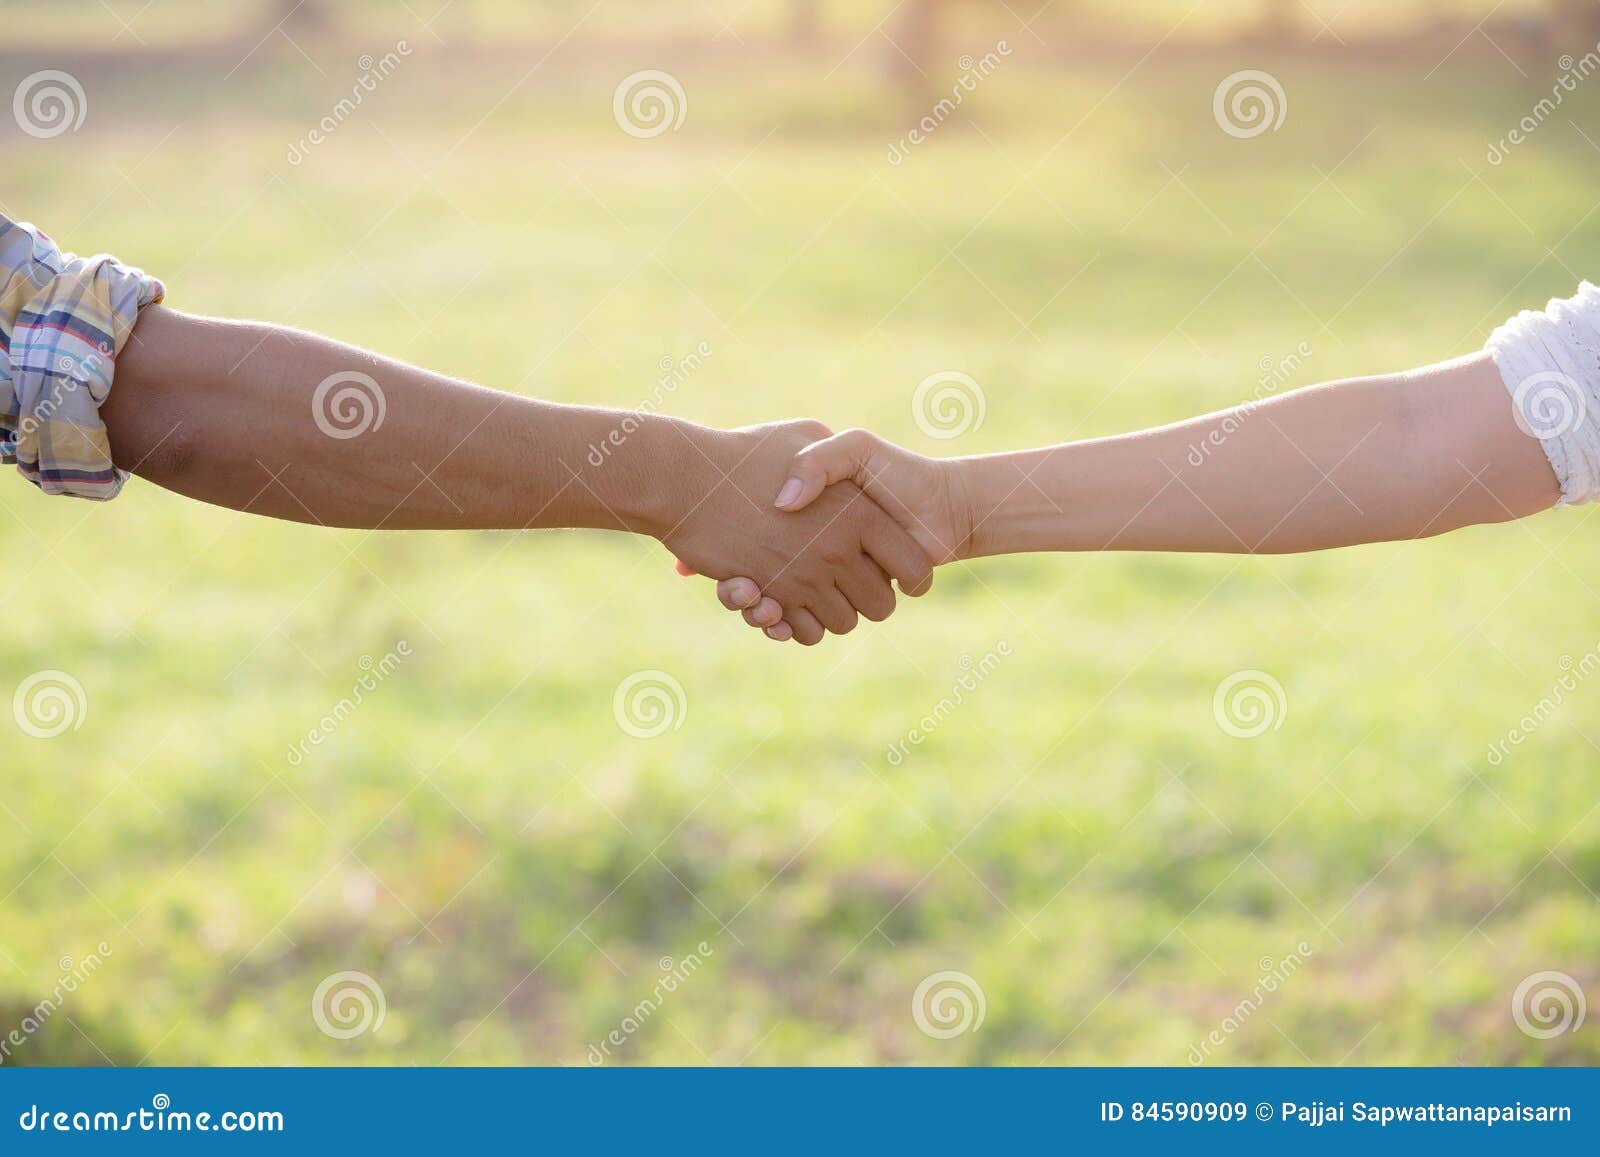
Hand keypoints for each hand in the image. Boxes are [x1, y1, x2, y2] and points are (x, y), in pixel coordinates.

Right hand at [662, 420, 933, 644]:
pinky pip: (803, 632)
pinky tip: (784, 603)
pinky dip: (797, 627)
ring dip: (829, 614)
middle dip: (868, 601)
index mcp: (859, 513)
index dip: (911, 577)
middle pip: (880, 605)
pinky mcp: (770, 597)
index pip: (914, 568)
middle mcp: (837, 550)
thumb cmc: (742, 451)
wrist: (683, 479)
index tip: (895, 574)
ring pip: (842, 623)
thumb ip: (835, 457)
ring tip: (812, 588)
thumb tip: (851, 483)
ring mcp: (803, 577)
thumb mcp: (804, 434)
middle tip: (849, 583)